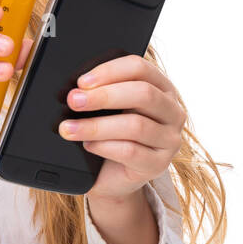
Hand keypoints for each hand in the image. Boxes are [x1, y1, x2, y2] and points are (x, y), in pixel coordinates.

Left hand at [58, 55, 183, 201]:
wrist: (112, 175)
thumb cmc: (109, 133)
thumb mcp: (108, 108)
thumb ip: (101, 92)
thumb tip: (78, 88)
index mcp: (161, 87)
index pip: (140, 68)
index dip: (109, 71)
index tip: (82, 82)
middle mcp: (172, 111)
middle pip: (143, 94)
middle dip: (103, 96)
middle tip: (74, 101)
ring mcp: (169, 139)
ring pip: (135, 125)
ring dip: (96, 126)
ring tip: (69, 128)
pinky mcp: (158, 164)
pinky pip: (131, 152)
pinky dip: (104, 147)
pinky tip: (88, 145)